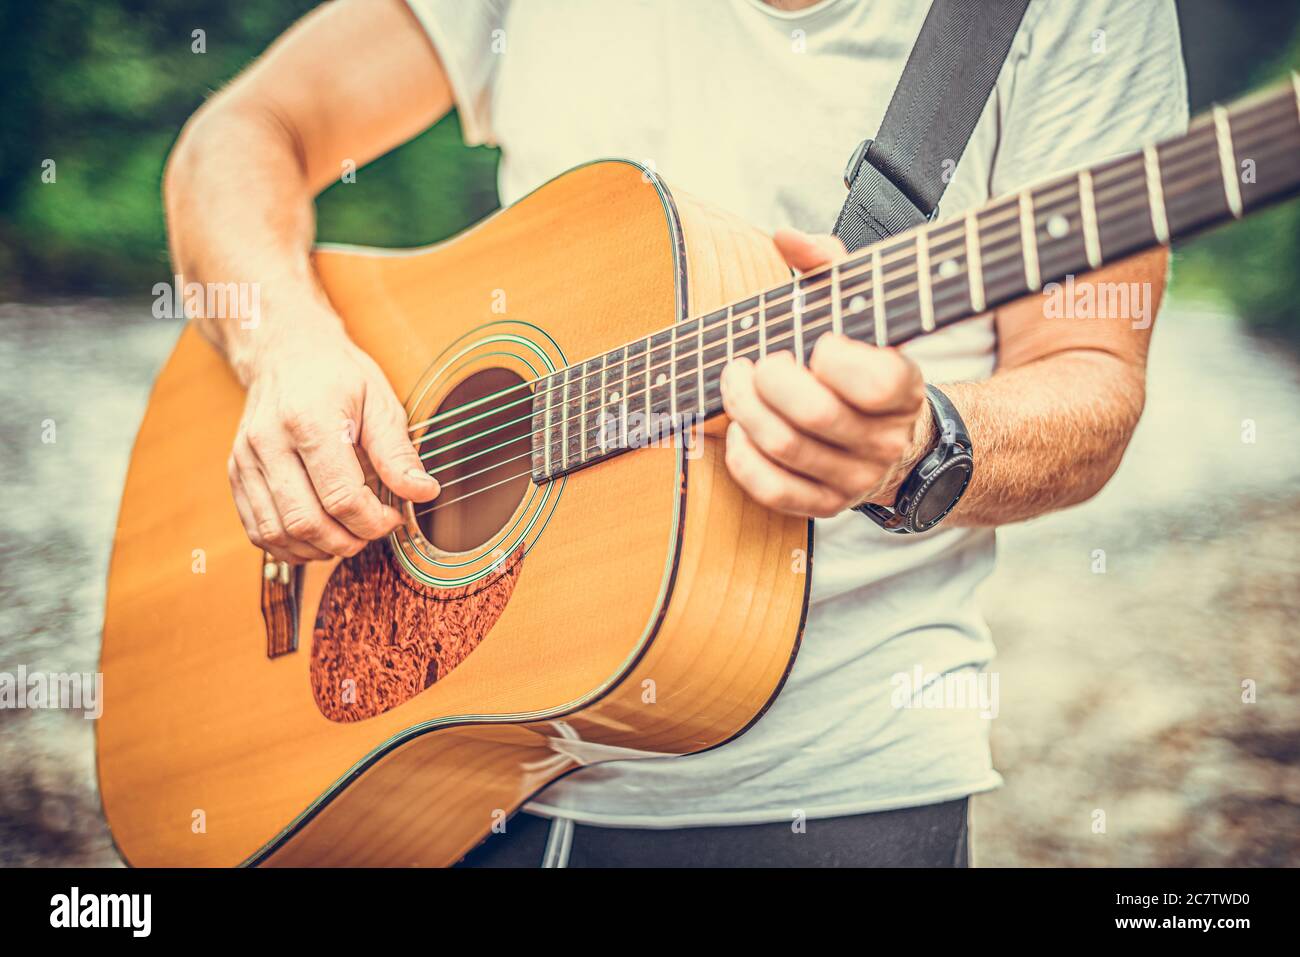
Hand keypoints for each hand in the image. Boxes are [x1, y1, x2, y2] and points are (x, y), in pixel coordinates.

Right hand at [227, 313, 439, 562]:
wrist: (285, 350)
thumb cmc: (337, 375)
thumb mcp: (379, 401)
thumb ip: (397, 453)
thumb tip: (424, 492)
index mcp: (309, 420)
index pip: (341, 496)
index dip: (373, 521)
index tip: (393, 517)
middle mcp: (268, 442)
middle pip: (306, 521)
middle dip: (348, 540)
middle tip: (372, 531)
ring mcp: (246, 459)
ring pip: (278, 533)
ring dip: (319, 548)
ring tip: (348, 536)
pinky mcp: (236, 473)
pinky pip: (258, 530)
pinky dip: (290, 546)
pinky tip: (318, 537)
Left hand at [719, 229, 931, 518]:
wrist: (896, 439)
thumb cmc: (865, 362)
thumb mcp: (860, 310)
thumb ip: (829, 265)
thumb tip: (786, 237)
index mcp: (902, 389)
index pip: (874, 381)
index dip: (834, 358)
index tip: (817, 342)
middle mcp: (884, 441)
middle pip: (813, 414)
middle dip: (768, 380)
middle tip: (754, 362)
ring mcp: (854, 479)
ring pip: (785, 448)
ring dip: (745, 409)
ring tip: (736, 382)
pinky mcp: (824, 505)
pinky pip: (773, 489)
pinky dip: (743, 457)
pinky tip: (740, 429)